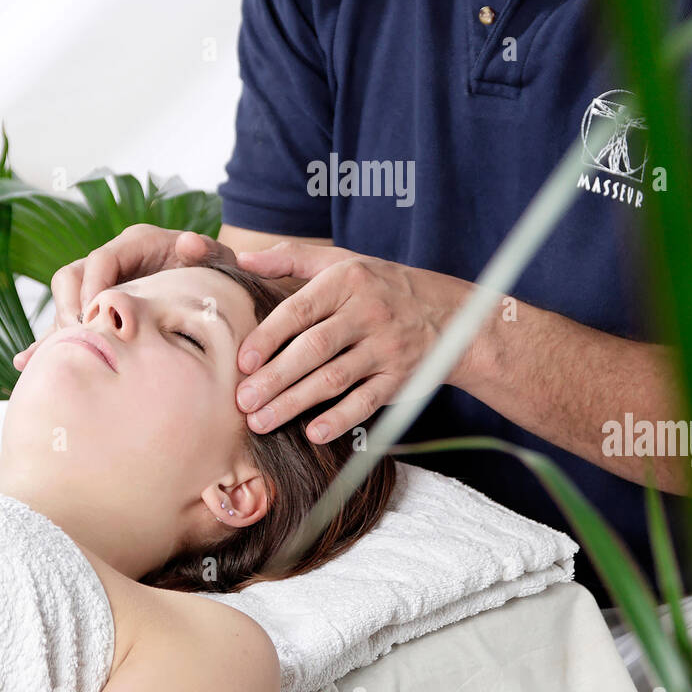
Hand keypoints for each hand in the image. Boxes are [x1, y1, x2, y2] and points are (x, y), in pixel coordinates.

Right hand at [12, 226, 236, 369]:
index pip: (101, 259)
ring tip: (61, 354)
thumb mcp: (217, 259)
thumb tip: (187, 242)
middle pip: (71, 275)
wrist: (214, 286)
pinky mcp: (97, 311)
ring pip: (63, 299)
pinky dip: (46, 341)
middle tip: (83, 337)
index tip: (95, 313)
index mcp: (136, 243)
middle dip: (71, 306)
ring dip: (58, 325)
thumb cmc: (215, 271)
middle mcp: (112, 262)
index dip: (94, 285)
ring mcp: (100, 287)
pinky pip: (65, 324)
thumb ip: (204, 251)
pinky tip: (26, 363)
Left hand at [232, 242, 471, 443]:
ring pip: (334, 379)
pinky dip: (340, 419)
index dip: (269, 336)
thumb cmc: (380, 286)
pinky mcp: (399, 378)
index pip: (301, 310)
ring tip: (261, 421)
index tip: (242, 361)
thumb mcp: (342, 262)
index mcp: (346, 281)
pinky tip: (313, 433)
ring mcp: (386, 347)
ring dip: (294, 403)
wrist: (448, 313)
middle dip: (275, 377)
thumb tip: (243, 259)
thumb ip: (291, 258)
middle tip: (243, 401)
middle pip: (314, 348)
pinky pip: (366, 401)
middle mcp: (367, 313)